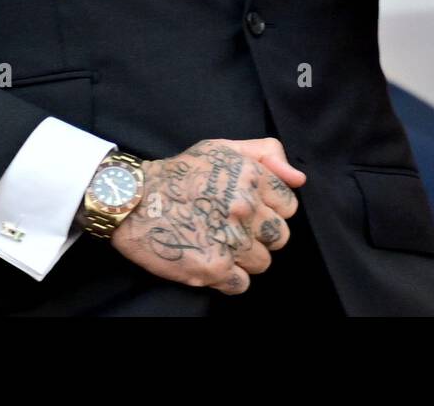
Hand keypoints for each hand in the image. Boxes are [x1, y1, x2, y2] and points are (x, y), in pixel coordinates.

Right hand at [109, 138, 303, 294]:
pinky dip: (229, 278)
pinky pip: (242, 284)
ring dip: (244, 258)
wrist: (133, 200)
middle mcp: (244, 207)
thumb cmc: (178, 173)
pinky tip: (210, 258)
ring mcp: (230, 239)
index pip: (289, 205)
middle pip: (279, 237)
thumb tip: (299, 178)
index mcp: (250, 176)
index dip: (271, 209)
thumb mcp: (221, 148)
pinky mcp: (214, 267)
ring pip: (263, 263)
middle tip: (234, 228)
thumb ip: (265, 153)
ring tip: (219, 242)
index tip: (252, 210)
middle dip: (260, 235)